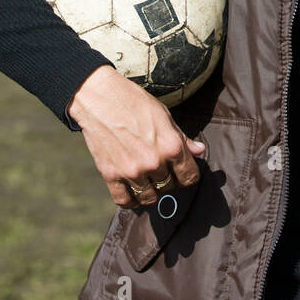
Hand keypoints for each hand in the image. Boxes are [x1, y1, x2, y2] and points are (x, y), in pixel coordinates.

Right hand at [68, 65, 206, 206]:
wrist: (99, 98)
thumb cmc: (134, 102)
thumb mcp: (164, 115)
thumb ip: (182, 138)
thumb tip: (199, 150)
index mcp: (171, 146)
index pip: (190, 176)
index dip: (188, 174)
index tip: (183, 171)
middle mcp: (153, 162)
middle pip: (170, 186)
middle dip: (169, 179)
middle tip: (161, 169)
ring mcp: (131, 171)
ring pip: (150, 197)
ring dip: (152, 191)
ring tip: (148, 180)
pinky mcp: (111, 175)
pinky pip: (125, 201)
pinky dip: (131, 201)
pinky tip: (133, 193)